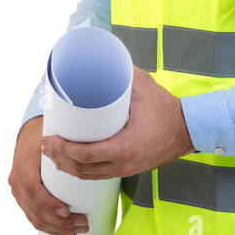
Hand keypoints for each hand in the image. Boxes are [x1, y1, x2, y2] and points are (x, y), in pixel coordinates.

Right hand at [8, 115, 89, 234]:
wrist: (27, 138)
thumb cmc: (42, 137)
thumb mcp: (50, 138)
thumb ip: (62, 147)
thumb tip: (84, 153)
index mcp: (24, 166)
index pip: (34, 190)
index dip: (49, 204)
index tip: (67, 212)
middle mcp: (17, 181)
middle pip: (36, 209)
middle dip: (59, 222)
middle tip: (82, 224)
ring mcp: (18, 192)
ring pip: (35, 218)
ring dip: (57, 228)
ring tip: (78, 230)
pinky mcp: (22, 199)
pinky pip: (34, 218)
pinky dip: (50, 227)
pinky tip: (65, 231)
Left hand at [40, 67, 194, 179]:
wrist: (190, 130)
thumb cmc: (166, 109)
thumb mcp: (143, 88)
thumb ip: (122, 73)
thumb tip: (101, 58)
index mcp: (125, 147)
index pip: (86, 155)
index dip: (64, 149)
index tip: (49, 139)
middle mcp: (124, 163)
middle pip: (83, 170)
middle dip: (60, 159)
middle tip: (45, 145)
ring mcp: (127, 170)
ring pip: (90, 177)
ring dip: (69, 168)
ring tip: (53, 154)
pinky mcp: (130, 170)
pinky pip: (100, 176)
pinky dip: (83, 172)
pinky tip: (72, 165)